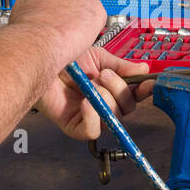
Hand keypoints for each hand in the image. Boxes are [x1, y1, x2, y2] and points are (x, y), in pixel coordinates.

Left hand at [35, 46, 155, 140]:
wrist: (40, 61)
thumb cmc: (67, 60)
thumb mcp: (99, 58)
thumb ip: (121, 66)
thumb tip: (144, 69)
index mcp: (111, 88)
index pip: (134, 95)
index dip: (144, 90)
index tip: (148, 83)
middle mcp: (103, 104)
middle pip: (127, 108)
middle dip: (119, 90)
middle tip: (104, 75)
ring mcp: (90, 117)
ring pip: (113, 118)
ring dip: (106, 99)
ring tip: (92, 83)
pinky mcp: (74, 127)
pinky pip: (92, 130)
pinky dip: (92, 116)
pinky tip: (85, 101)